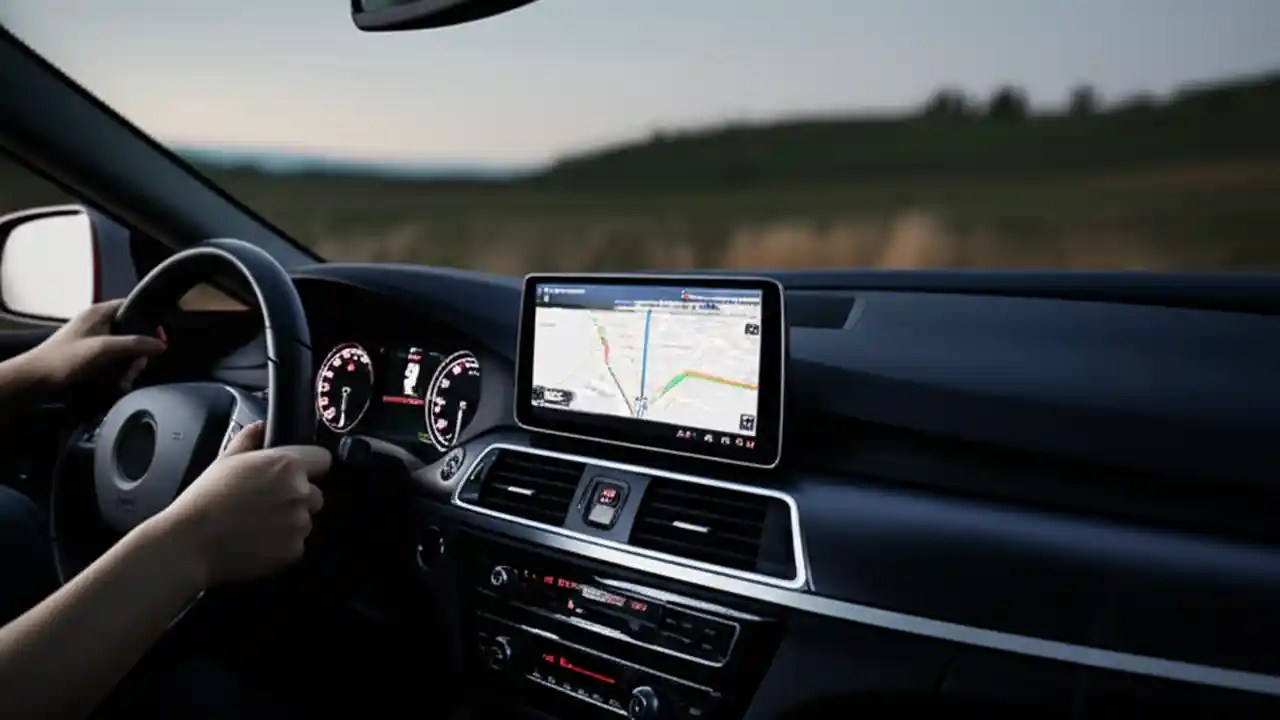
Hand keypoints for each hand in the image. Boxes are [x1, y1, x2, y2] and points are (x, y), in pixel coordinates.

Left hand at [25, 299, 165, 392]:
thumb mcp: (104, 349)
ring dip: (128, 367)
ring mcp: (94, 340)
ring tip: (122, 381)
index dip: (149, 321)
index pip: (133, 306)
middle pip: (133, 332)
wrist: (35, 379)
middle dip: (137, 353)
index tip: (159, 340)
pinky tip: (117, 384)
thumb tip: (162, 345)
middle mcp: (98, 323)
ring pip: (125, 350)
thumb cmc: (67, 359)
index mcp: (100, 313)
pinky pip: (114, 360)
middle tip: (135, 368)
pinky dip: (118, 372)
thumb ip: (134, 344)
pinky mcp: (90, 356)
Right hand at [158, 422, 329, 586]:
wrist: (190, 542)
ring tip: (258, 525)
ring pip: (306, 519)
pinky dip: (282, 545)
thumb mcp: (225, 460)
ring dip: (290, 522)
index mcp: (287, 465)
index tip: (295, 473)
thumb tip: (261, 427)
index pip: (323, 459)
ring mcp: (300, 524)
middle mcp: (300, 492)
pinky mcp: (295, 551)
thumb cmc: (206, 497)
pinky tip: (257, 543)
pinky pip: (297, 544)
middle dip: (296, 497)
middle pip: (315, 493)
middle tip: (266, 503)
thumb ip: (249, 439)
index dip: (310, 466)